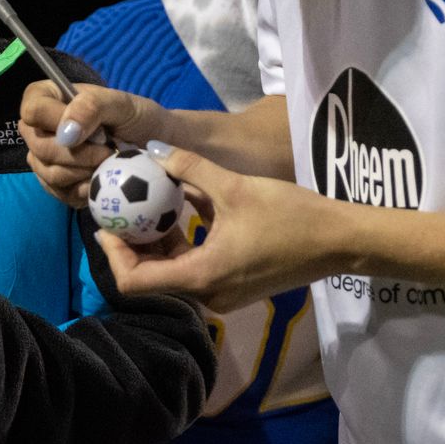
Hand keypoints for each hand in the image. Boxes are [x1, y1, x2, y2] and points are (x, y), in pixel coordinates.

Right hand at [18, 82, 167, 206]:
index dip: (56, 122)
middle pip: (39, 147)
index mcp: (50, 98)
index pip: (32, 111)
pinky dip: (85, 190)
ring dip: (83, 173)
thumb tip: (65, 133)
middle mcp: (40, 129)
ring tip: (108, 164)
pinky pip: (60, 194)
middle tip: (107, 151)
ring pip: (49, 174)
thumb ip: (92, 107)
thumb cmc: (138, 119)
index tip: (92, 131)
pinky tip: (103, 183)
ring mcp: (45, 159)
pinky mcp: (57, 186)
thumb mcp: (122, 104)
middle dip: (77, 154)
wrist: (156, 149)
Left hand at [96, 144, 342, 311]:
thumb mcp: (234, 186)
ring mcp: (222, 293)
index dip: (113, 254)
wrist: (338, 240)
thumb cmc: (289, 215)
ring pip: (173, 272)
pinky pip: (195, 268)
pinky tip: (185, 209)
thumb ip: (190, 168)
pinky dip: (183, 244)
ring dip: (159, 242)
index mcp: (201, 276)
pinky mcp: (234, 286)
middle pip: (151, 277)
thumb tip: (154, 149)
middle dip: (133, 244)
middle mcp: (207, 294)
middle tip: (121, 209)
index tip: (106, 223)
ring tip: (149, 204)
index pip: (135, 281)